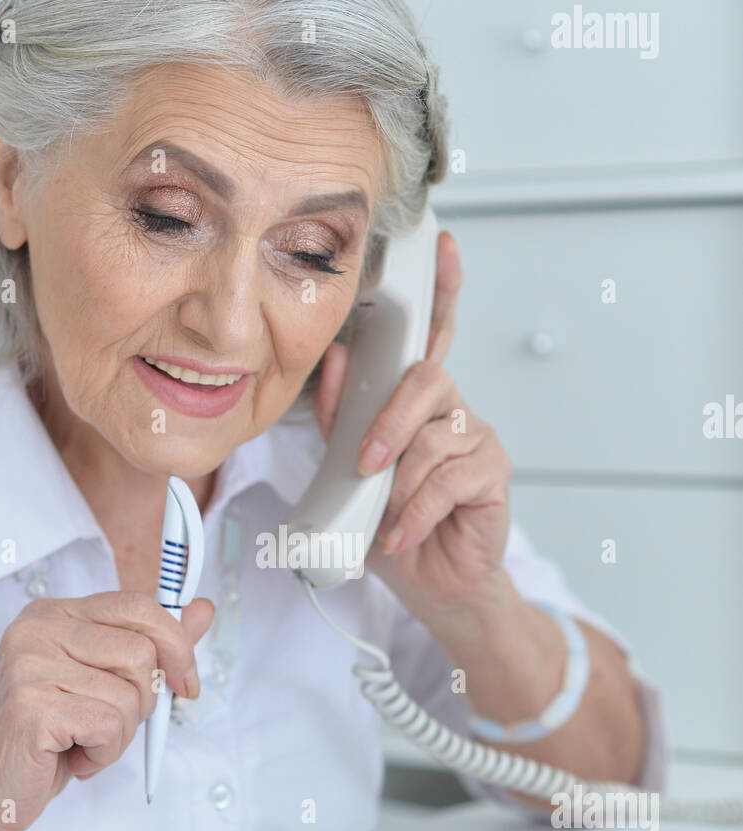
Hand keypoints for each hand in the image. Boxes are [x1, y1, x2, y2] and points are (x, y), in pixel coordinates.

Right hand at [0, 592, 213, 830]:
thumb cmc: (42, 740)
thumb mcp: (101, 686)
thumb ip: (151, 646)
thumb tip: (203, 609)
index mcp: (55, 615)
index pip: (137, 606)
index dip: (176, 645)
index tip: (186, 683)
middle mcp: (38, 629)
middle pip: (143, 653)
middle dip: (143, 703)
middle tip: (107, 726)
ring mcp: (30, 664)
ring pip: (130, 695)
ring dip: (119, 735)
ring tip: (81, 743)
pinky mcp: (32, 706)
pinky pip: (109, 726)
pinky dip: (102, 754)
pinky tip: (71, 758)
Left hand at [314, 230, 511, 621]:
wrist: (428, 584)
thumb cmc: (390, 523)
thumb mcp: (350, 472)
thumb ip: (343, 417)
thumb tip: (337, 361)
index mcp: (417, 402)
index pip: (432, 335)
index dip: (441, 288)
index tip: (442, 246)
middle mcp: (451, 411)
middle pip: (428, 380)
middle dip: (390, 422)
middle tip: (367, 463)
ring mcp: (476, 440)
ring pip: (434, 437)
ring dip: (399, 484)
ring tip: (385, 517)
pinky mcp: (493, 474)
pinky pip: (450, 480)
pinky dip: (416, 512)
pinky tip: (403, 534)